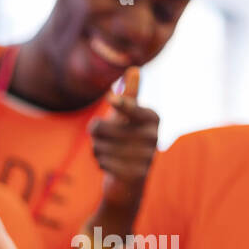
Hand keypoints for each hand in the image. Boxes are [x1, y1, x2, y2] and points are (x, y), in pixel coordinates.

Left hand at [90, 68, 158, 211]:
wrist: (130, 180)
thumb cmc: (126, 140)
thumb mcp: (127, 117)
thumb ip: (129, 95)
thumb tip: (133, 68)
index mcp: (152, 117)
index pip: (131, 107)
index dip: (120, 103)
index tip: (109, 97)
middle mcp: (153, 136)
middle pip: (102, 127)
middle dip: (95, 134)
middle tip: (106, 139)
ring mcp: (145, 156)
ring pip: (98, 146)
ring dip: (97, 150)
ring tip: (110, 153)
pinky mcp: (134, 174)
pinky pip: (101, 161)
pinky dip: (99, 163)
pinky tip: (110, 165)